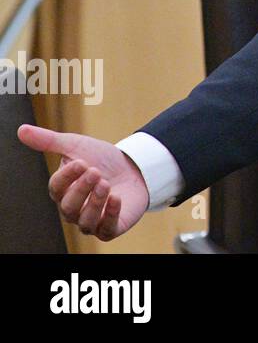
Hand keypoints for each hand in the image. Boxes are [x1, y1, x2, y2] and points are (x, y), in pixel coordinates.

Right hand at [17, 124, 148, 240]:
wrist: (134, 167)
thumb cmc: (100, 159)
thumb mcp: (76, 146)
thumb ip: (49, 141)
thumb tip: (21, 130)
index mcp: (62, 191)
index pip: (56, 188)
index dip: (67, 176)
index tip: (81, 162)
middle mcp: (74, 210)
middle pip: (69, 206)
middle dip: (81, 189)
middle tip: (95, 171)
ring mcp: (92, 220)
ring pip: (86, 221)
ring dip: (95, 203)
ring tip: (106, 183)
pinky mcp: (112, 227)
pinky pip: (107, 230)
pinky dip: (111, 215)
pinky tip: (116, 198)